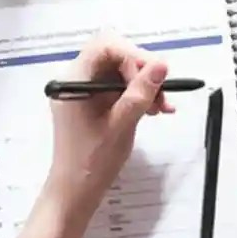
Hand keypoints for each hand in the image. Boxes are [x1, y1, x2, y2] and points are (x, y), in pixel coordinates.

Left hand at [44, 32, 172, 216]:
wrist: (75, 191)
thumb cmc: (92, 162)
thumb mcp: (121, 125)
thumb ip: (140, 93)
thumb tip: (161, 64)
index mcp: (74, 81)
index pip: (104, 46)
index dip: (133, 54)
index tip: (154, 74)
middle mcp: (76, 79)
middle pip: (114, 55)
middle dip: (142, 70)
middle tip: (162, 92)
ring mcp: (85, 90)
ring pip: (120, 70)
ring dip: (144, 84)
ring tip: (162, 107)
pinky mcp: (93, 101)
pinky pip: (119, 86)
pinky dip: (138, 94)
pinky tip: (154, 109)